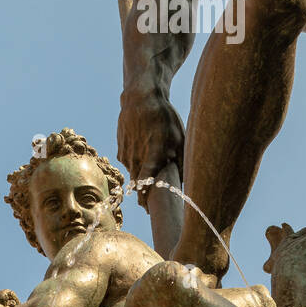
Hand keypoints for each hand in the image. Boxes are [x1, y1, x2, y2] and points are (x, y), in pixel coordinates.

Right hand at [117, 87, 184, 206]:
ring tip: (150, 180)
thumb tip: (184, 183)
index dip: (147, 198)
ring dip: (141, 178)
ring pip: (133, 172)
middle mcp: (136, 156)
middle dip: (144, 195)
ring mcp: (126, 152)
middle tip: (151, 205)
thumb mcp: (179, 137)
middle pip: (138, 183)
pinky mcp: (121, 147)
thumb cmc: (164, 117)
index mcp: (153, 154)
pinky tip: (145, 154)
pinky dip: (136, 163)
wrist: (141, 97)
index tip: (150, 209)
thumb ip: (181, 162)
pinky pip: (129, 161)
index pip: (147, 183)